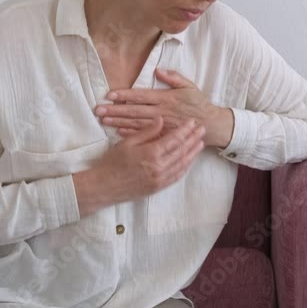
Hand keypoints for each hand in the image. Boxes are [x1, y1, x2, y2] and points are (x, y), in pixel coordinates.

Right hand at [88, 116, 205, 206]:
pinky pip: (177, 176)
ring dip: (193, 152)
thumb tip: (161, 120)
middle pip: (182, 151)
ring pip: (182, 164)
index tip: (192, 122)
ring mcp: (160, 179)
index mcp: (150, 154)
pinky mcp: (158, 187)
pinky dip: (185, 166)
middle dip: (193, 139)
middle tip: (202, 129)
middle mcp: (158, 167)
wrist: (104, 187)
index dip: (185, 130)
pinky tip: (190, 160)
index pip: (174, 139)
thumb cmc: (112, 162)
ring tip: (200, 143)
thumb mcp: (127, 142)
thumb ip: (147, 131)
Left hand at [96, 67, 227, 145]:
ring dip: (118, 121)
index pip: (141, 96)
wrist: (210, 124)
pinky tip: (118, 131)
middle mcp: (161, 112)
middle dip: (115, 110)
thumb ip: (173, 77)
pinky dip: (130, 133)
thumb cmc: (199, 104)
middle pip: (134, 110)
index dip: (125, 95)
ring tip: (104, 120)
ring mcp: (161, 125)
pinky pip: (144, 135)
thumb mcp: (189, 86)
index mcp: (165, 98)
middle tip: (99, 110)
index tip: (110, 95)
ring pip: (135, 123)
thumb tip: (158, 70)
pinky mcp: (163, 136)